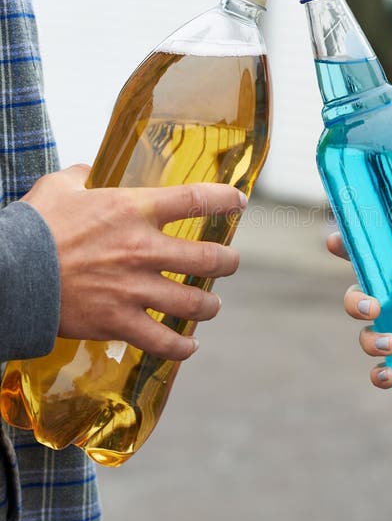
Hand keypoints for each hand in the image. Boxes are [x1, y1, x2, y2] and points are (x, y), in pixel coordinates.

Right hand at [23, 164, 244, 360]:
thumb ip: (82, 177)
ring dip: (209, 306)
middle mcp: (143, 249)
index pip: (196, 199)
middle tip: (229, 262)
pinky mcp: (120, 322)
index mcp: (133, 210)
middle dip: (227, 262)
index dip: (225, 200)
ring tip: (211, 306)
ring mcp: (135, 289)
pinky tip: (188, 346)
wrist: (10, 274)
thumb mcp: (59, 187)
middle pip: (209, 258)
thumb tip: (89, 173)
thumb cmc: (33, 228)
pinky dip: (182, 346)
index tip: (239, 203)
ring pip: (195, 303)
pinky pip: (164, 341)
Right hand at [327, 218, 391, 454]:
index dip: (348, 249)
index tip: (335, 242)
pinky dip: (379, 374)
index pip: (374, 262)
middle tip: (373, 306)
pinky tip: (390, 373)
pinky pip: (380, 372)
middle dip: (353, 300)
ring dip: (369, 340)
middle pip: (357, 298)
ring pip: (366, 336)